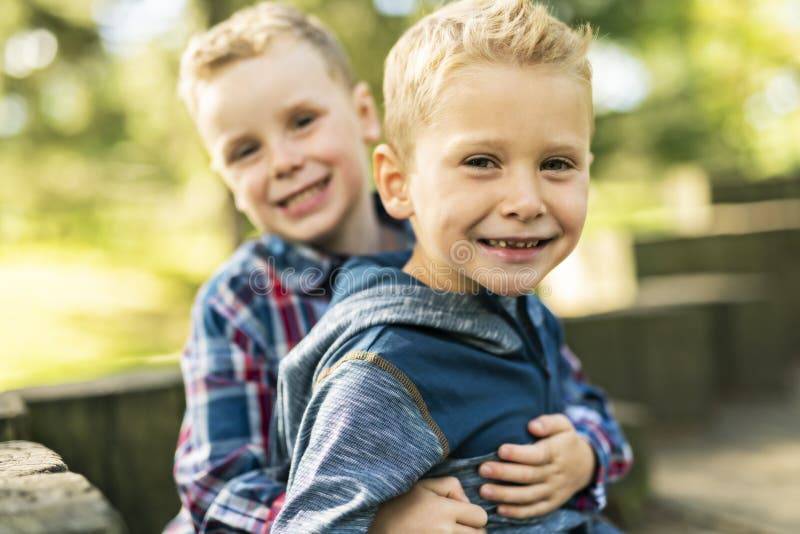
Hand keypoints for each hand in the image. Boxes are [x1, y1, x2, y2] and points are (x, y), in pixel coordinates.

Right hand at [369, 476, 487, 533]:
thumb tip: (466, 499)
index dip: (473, 514)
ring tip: (448, 532)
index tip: (461, 514)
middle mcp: (445, 531)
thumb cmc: (398, 506)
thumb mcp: (422, 486)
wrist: (377, 531)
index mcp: (444, 510)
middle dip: (472, 530)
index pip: (480, 516)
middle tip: (456, 526)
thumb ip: (449, 485)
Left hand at [478, 414, 595, 518]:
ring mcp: (553, 491)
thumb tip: (532, 426)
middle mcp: (555, 474)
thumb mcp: (563, 425)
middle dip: (504, 473)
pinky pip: (534, 510)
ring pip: (528, 496)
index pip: (537, 455)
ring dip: (505, 495)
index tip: (500, 450)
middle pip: (528, 476)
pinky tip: (499, 509)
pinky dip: (517, 512)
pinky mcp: (551, 504)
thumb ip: (548, 422)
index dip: (519, 454)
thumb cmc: (565, 441)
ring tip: (484, 491)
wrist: (585, 466)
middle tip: (483, 469)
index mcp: (557, 452)